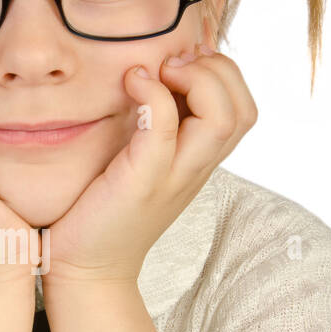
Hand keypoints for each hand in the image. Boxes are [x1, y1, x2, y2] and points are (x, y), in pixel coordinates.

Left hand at [43, 18, 257, 283]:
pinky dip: (154, 94)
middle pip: (243, 111)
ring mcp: (172, 177)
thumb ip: (155, 123)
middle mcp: (194, 169)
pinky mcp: (141, 182)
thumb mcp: (140, 159)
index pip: (243, 109)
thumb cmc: (104, 209)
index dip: (222, 73)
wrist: (86, 268)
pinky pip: (165, 128)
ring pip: (223, 119)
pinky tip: (130, 83)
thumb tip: (149, 68)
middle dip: (218, 70)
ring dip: (198, 79)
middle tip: (173, 64)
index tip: (180, 63)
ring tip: (160, 70)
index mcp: (198, 162)